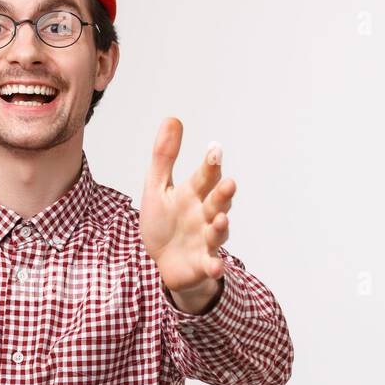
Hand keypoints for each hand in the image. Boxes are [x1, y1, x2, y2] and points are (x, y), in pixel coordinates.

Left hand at [139, 117, 234, 312]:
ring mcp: (206, 240)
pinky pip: (211, 265)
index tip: (214, 150)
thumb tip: (173, 118)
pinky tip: (215, 266)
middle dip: (223, 193)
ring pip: (218, 231)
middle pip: (217, 201)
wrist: (164, 261)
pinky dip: (214, 266)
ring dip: (221, 226)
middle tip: (228, 183)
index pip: (204, 177)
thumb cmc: (164, 223)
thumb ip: (164, 156)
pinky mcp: (203, 264)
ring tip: (221, 218)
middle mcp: (205, 215)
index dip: (210, 164)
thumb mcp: (157, 187)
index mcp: (193, 194)